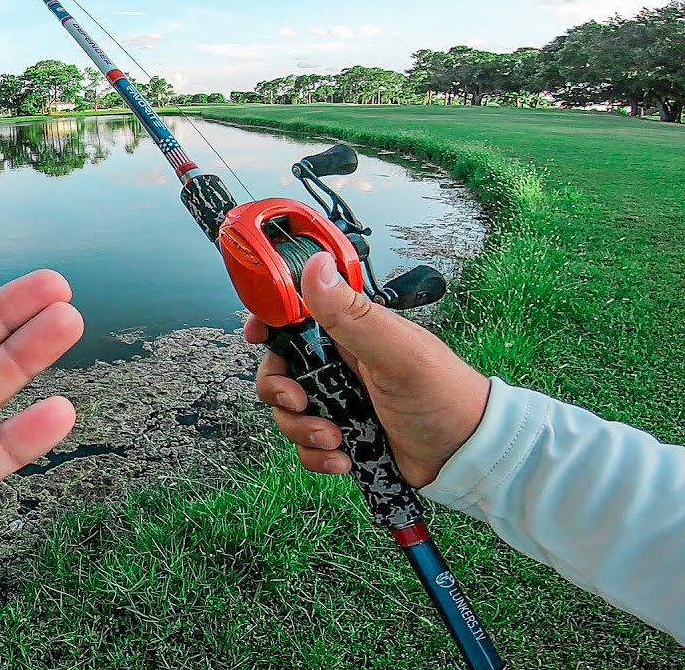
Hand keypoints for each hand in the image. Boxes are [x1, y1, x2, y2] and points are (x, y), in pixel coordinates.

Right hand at [246, 252, 489, 487]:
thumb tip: (315, 266)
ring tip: (336, 439)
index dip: (270, 321)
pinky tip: (344, 458)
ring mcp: (339, 400)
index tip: (257, 336)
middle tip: (300, 402)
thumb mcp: (396, 351)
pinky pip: (305, 446)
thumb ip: (352, 314)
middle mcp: (340, 363)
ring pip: (288, 411)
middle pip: (280, 368)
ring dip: (302, 429)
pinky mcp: (341, 435)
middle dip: (280, 390)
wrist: (467, 456)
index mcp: (351, 332)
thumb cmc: (443, 395)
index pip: (296, 314)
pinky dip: (318, 456)